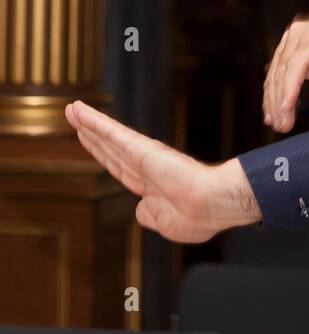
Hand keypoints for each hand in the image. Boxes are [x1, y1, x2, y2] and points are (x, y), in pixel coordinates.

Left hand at [64, 100, 261, 242]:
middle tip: (75, 117)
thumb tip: (140, 209)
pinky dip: (95, 122)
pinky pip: (113, 133)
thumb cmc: (197, 217)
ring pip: (109, 137)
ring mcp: (143, 156)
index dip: (104, 155)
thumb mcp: (166, 224)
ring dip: (88, 122)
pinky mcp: (141, 148)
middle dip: (92, 134)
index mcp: (153, 186)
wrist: (211, 205)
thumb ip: (150, 215)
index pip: (120, 167)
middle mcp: (146, 168)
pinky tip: (80, 112)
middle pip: (110, 148)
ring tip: (72, 109)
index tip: (90, 142)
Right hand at [263, 16, 308, 132]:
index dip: (289, 89)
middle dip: (280, 101)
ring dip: (273, 100)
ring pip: (276, 74)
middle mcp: (299, 34)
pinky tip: (272, 112)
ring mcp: (291, 41)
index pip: (296, 64)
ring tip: (278, 123)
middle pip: (282, 71)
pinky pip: (277, 74)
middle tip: (283, 125)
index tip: (285, 110)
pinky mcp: (288, 50)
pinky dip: (274, 94)